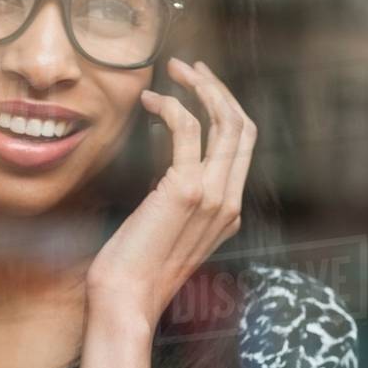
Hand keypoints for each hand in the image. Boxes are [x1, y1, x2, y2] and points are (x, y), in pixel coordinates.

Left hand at [85, 56, 257, 330]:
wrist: (125, 300)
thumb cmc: (133, 270)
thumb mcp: (166, 232)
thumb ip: (178, 204)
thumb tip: (167, 175)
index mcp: (229, 211)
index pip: (242, 146)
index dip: (225, 108)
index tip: (199, 86)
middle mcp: (228, 201)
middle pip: (242, 126)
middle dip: (217, 88)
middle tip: (188, 67)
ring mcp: (212, 196)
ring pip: (224, 121)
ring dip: (198, 87)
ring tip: (171, 70)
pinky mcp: (185, 190)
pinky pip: (188, 130)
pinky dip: (171, 106)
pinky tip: (150, 101)